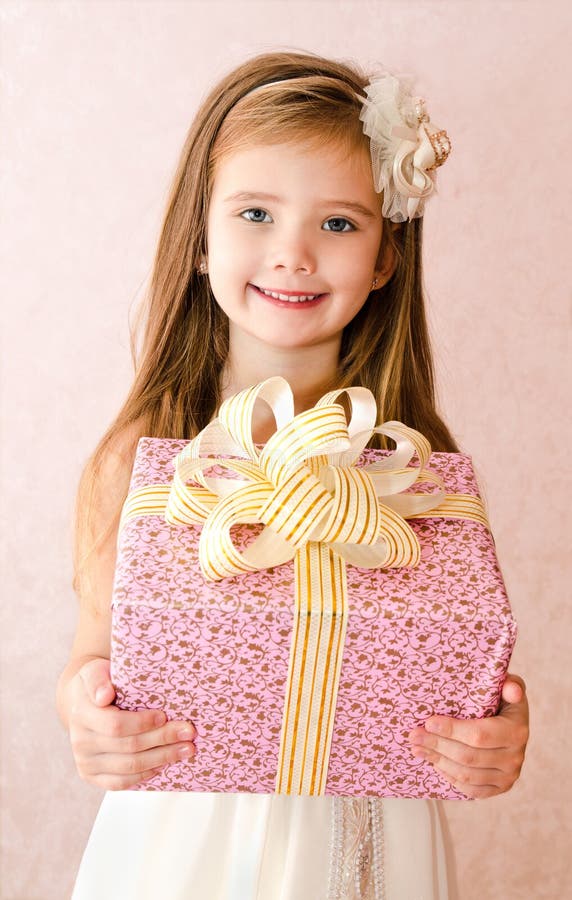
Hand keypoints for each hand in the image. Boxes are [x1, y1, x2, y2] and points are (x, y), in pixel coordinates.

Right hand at [67, 657, 196, 789]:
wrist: (80, 702)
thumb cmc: (96, 683)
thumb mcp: (95, 671)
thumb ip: (98, 681)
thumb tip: (104, 696)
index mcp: (81, 714)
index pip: (115, 725)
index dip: (142, 723)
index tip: (164, 716)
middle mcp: (80, 741)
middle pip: (128, 747)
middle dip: (162, 740)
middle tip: (188, 733)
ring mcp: (85, 762)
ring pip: (129, 766)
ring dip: (161, 759)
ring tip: (185, 750)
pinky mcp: (91, 776)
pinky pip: (120, 782)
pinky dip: (144, 774)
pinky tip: (163, 765)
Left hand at [408, 673, 528, 798]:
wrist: (514, 725)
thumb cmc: (503, 700)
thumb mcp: (509, 686)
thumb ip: (510, 684)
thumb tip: (511, 690)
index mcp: (517, 732)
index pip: (479, 736)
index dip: (451, 731)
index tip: (428, 722)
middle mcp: (515, 758)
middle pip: (468, 757)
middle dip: (436, 745)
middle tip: (413, 735)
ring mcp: (508, 777)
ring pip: (466, 776)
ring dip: (437, 761)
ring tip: (417, 748)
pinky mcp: (499, 788)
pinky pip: (471, 790)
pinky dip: (449, 778)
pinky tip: (434, 763)